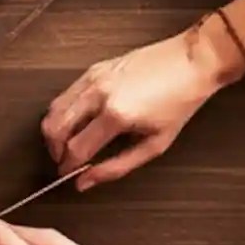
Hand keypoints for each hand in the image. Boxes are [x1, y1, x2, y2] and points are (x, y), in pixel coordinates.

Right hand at [41, 31, 226, 190]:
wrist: (191, 62)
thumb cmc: (179, 101)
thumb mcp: (155, 144)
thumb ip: (116, 167)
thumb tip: (86, 181)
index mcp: (116, 115)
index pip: (75, 149)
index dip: (67, 166)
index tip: (67, 173)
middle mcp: (99, 94)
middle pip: (55, 129)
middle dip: (54, 150)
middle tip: (63, 160)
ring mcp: (93, 79)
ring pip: (53, 110)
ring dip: (53, 131)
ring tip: (65, 143)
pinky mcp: (93, 69)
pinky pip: (64, 95)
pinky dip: (61, 112)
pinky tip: (74, 121)